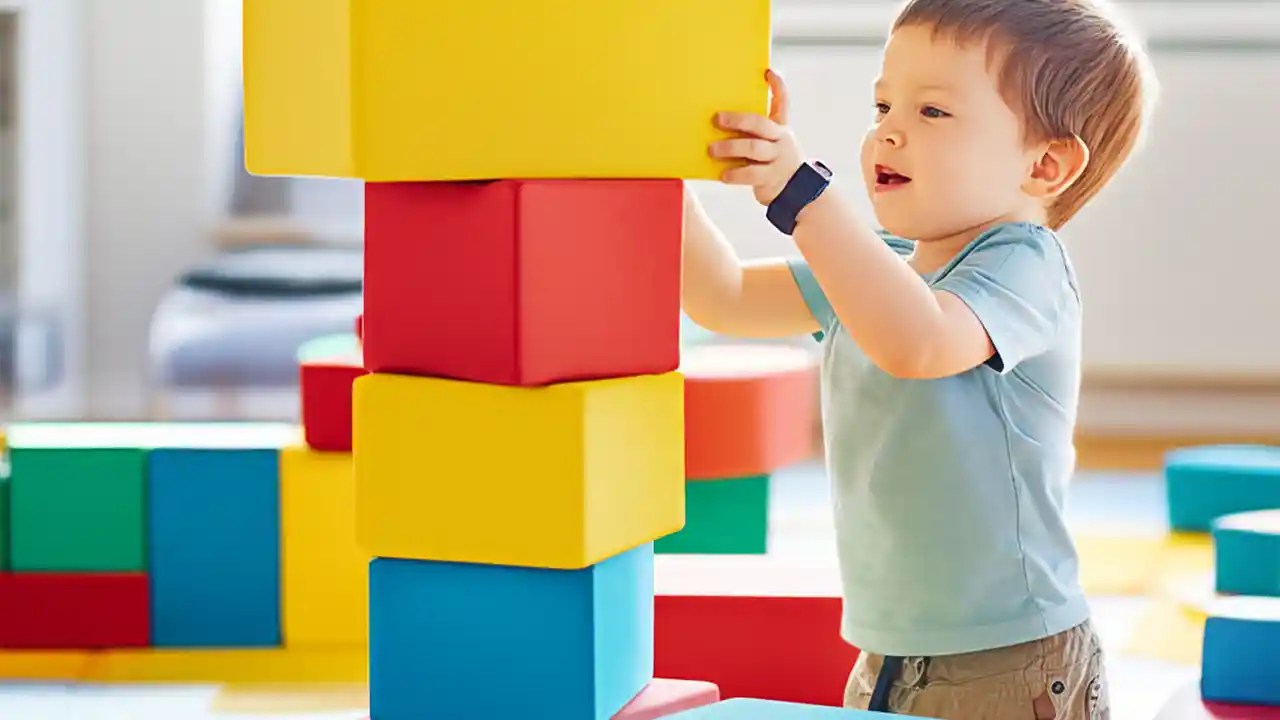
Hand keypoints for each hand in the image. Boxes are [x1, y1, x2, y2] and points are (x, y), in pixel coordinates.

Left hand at [709, 69, 804, 206]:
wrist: (797, 192)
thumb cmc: (775, 163)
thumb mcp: (771, 144)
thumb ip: (754, 133)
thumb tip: (721, 121)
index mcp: (780, 128)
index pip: (783, 102)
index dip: (777, 86)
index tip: (768, 72)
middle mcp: (780, 140)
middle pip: (759, 123)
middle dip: (736, 120)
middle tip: (716, 119)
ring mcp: (777, 158)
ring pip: (752, 148)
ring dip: (730, 148)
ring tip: (712, 150)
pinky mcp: (770, 178)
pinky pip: (751, 174)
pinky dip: (735, 174)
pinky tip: (723, 175)